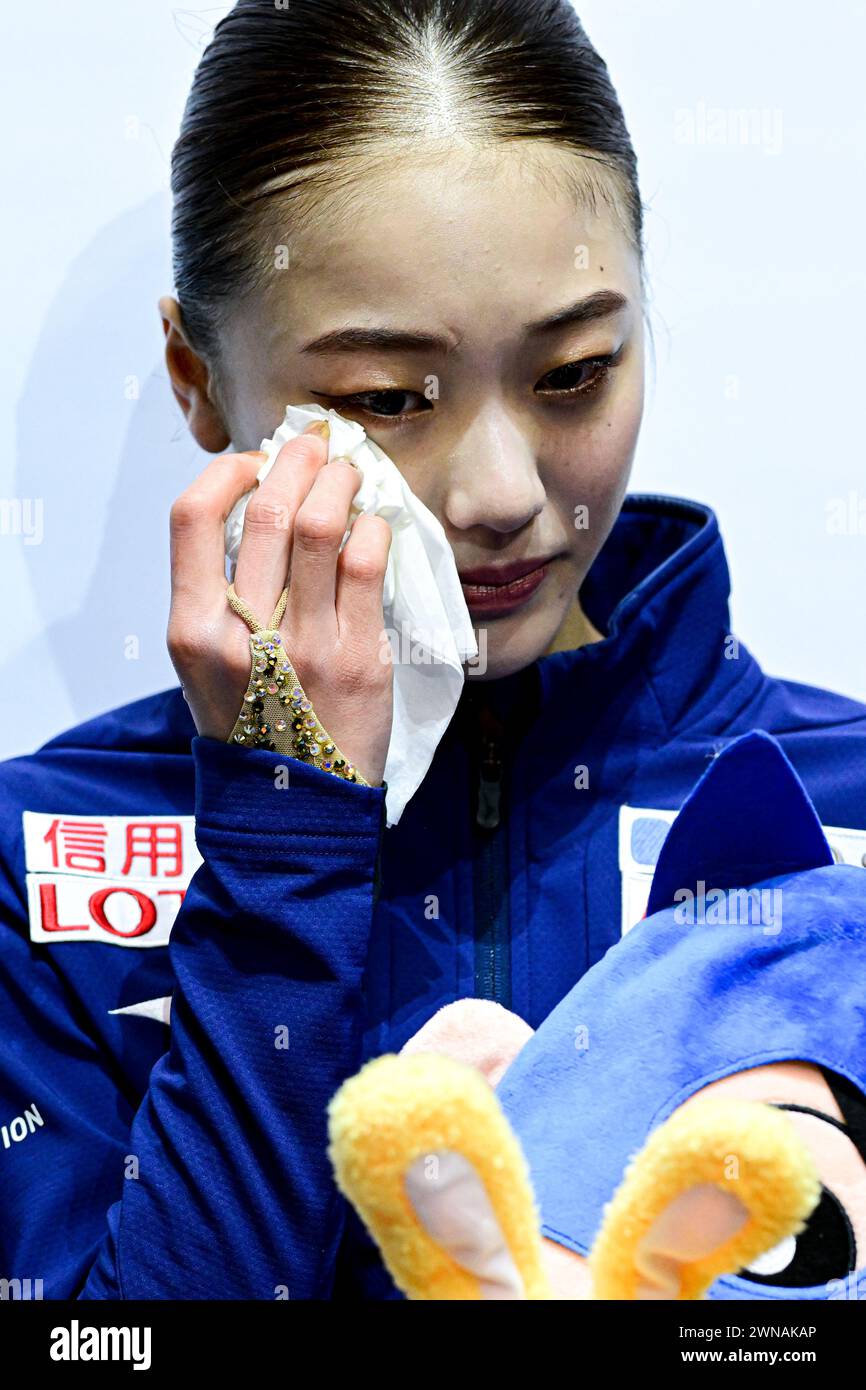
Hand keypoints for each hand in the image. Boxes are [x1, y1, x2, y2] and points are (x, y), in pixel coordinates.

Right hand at [167, 423, 393, 786]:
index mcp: (192, 630)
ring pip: (320, 526)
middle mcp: (243, 635)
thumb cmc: (254, 726)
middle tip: (316, 448)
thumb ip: (220, 593)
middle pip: (267, 509)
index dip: (227, 471)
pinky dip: (373, 529)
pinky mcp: (358, 657)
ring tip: (350, 475)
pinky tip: (374, 527)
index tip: (253, 462)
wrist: (295, 805)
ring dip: (341, 482)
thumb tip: (259, 505)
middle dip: (297, 460)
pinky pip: (368, 565)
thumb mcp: (208, 666)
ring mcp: (304, 645)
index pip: (191, 517)